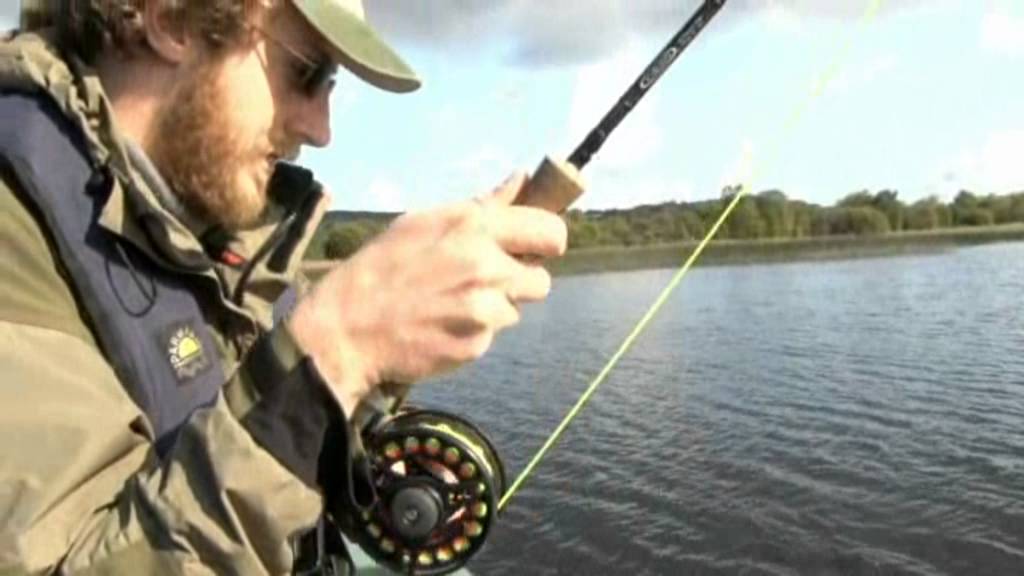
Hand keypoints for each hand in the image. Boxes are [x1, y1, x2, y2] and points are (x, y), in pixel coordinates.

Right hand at [289, 173, 567, 413]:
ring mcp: (483, 308)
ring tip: (451, 303)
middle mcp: (485, 264)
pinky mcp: (477, 343)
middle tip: (489, 280)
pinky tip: (441, 324)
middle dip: (521, 280)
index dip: (548, 241)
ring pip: (516, 308)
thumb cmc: (382, 269)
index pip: (551, 232)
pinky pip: (491, 335)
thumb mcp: (424, 223)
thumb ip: (481, 205)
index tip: (535, 248)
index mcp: (473, 225)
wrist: (346, 329)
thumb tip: (521, 179)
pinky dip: (473, 332)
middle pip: (542, 278)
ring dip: (494, 307)